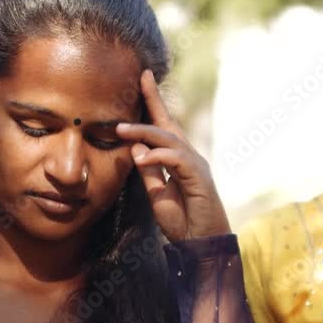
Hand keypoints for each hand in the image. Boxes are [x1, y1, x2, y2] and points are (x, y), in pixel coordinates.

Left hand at [115, 70, 230, 241]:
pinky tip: (143, 158)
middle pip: (169, 123)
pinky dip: (159, 157)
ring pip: (170, 139)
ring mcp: (196, 165)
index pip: (163, 127)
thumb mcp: (157, 194)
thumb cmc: (182, 221)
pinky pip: (177, 160)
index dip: (153, 103)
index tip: (143, 79)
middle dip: (155, 100)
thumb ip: (148, 171)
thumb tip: (135, 148)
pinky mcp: (199, 178)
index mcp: (178, 160)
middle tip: (141, 79)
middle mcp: (189, 157)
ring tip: (121, 129)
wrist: (201, 244)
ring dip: (145, 132)